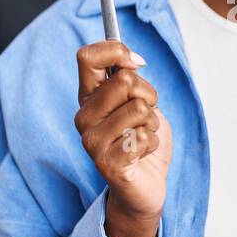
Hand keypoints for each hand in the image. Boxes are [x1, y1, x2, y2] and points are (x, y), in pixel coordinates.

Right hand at [73, 41, 172, 236]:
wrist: (145, 185)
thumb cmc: (142, 139)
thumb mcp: (138, 100)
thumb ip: (129, 79)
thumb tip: (131, 60)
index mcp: (88, 97)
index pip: (87, 57)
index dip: (117, 51)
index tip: (137, 63)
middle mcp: (84, 117)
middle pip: (126, 80)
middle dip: (149, 96)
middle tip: (144, 117)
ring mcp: (92, 141)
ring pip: (140, 108)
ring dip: (152, 123)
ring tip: (142, 137)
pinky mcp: (107, 163)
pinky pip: (144, 136)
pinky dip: (152, 143)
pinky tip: (141, 155)